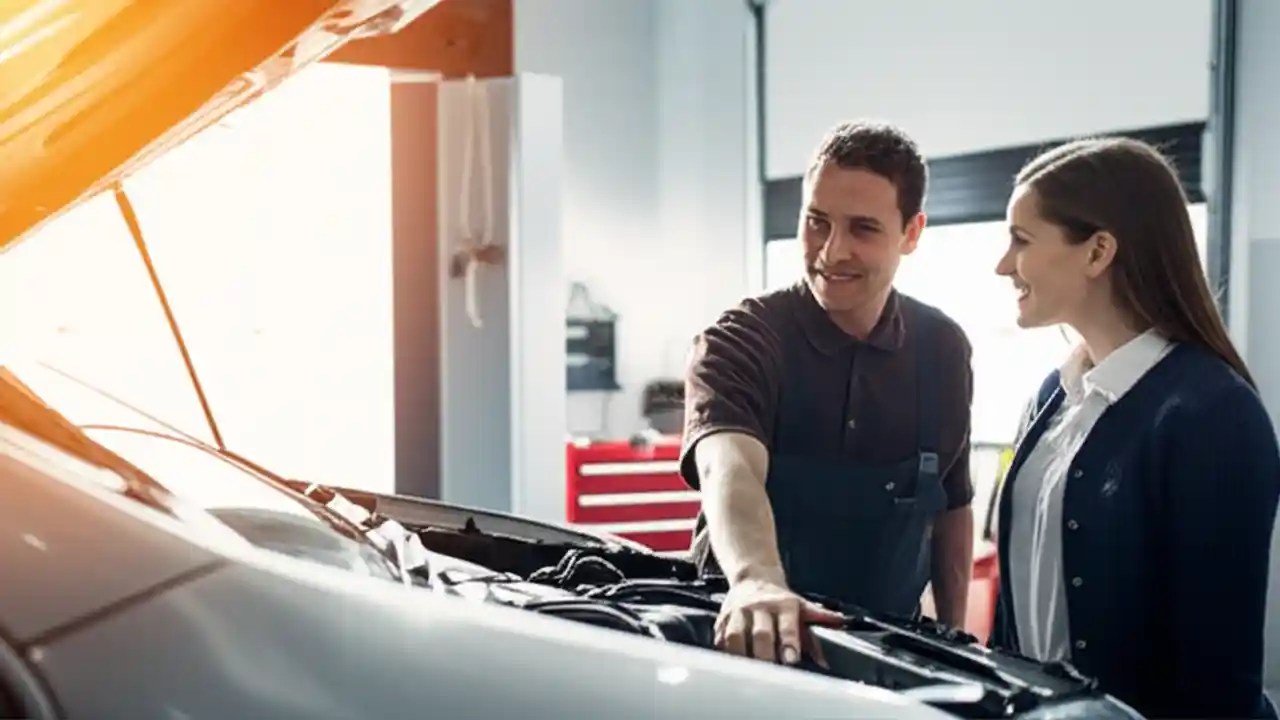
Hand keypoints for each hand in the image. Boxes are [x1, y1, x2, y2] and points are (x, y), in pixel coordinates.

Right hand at [714, 577, 845, 664]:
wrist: (753, 578)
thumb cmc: (782, 600)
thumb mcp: (803, 605)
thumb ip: (820, 618)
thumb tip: (840, 624)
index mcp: (784, 604)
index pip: (787, 624)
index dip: (789, 642)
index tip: (791, 659)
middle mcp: (759, 606)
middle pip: (761, 634)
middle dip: (766, 655)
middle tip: (771, 672)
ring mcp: (738, 612)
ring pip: (735, 637)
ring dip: (742, 656)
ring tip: (749, 671)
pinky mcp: (722, 618)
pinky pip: (720, 638)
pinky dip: (725, 653)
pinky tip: (733, 663)